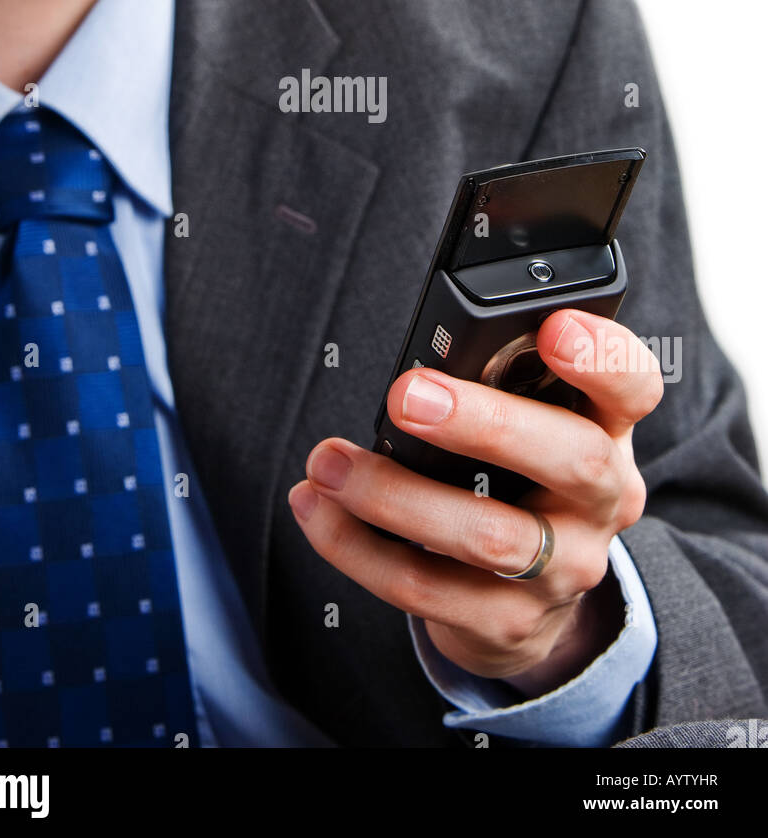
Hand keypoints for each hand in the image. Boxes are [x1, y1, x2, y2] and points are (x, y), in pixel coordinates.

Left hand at [288, 309, 662, 691]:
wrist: (532, 599)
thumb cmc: (519, 477)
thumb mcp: (533, 421)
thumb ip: (503, 380)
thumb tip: (421, 357)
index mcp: (607, 429)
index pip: (631, 386)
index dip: (602, 356)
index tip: (553, 327)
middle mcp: (601, 500)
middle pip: (573, 459)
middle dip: (485, 422)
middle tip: (406, 395)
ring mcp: (563, 570)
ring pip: (487, 536)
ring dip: (393, 494)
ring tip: (329, 462)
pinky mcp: (508, 622)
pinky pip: (424, 589)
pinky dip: (355, 546)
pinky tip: (317, 508)